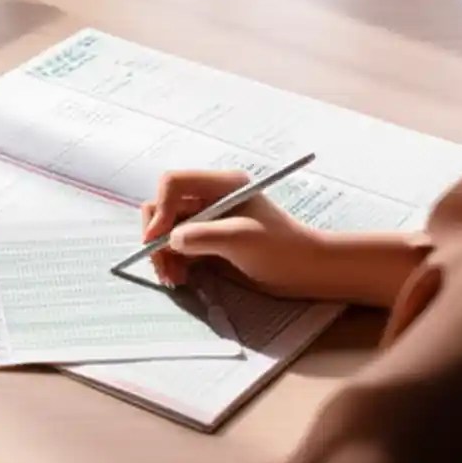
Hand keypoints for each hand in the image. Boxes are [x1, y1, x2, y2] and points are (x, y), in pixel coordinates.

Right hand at [141, 170, 328, 298]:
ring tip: (172, 278)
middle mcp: (209, 198)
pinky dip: (172, 262)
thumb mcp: (242, 239)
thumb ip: (203, 235)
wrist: (304, 272)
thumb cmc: (281, 248)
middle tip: (160, 265)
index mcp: (220, 185)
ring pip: (166, 230)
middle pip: (164, 207)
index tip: (157, 239)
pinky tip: (180, 278)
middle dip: (157, 236)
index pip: (174, 183)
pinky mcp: (206, 242)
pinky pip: (176, 248)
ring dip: (162, 254)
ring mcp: (206, 220)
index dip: (161, 209)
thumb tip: (171, 240)